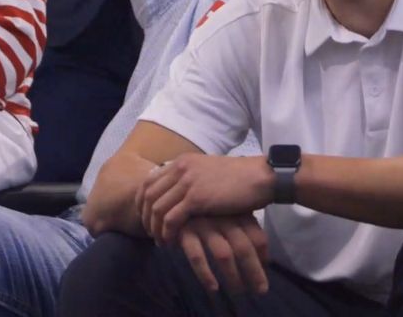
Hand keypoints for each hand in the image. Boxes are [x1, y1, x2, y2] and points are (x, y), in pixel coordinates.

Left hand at [137, 154, 273, 243]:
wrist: (260, 177)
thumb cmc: (239, 178)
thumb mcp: (208, 171)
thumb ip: (191, 178)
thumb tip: (179, 193)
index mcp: (182, 161)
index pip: (148, 181)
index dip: (142, 202)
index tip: (146, 218)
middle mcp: (180, 168)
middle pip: (148, 195)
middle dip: (145, 217)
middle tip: (150, 234)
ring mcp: (187, 182)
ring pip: (157, 209)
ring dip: (155, 228)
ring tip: (161, 241)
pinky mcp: (196, 198)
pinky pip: (171, 219)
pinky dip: (167, 233)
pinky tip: (172, 241)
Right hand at [176, 215, 269, 294]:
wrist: (173, 196)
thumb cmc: (208, 207)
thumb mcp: (229, 211)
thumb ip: (245, 228)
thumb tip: (264, 259)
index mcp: (238, 212)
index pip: (258, 237)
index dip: (263, 258)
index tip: (264, 272)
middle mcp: (224, 218)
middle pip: (244, 248)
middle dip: (254, 272)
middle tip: (260, 291)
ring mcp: (204, 224)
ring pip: (224, 255)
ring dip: (233, 276)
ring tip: (238, 292)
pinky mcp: (185, 232)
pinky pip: (197, 257)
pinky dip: (205, 274)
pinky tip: (213, 287)